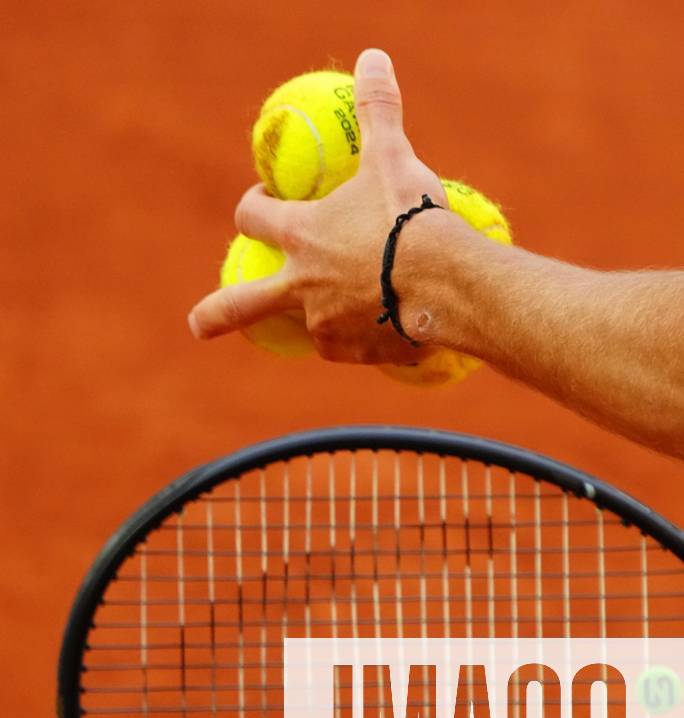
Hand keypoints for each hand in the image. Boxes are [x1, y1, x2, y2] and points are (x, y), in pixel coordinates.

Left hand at [188, 48, 448, 364]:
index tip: (256, 207)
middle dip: (215, 313)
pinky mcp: (355, 353)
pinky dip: (363, 339)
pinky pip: (352, 347)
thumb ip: (377, 110)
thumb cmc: (410, 217)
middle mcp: (302, 286)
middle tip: (196, 325)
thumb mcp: (392, 157)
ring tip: (348, 310)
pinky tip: (382, 331)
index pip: (253, 220)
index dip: (250, 209)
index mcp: (301, 236)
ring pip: (310, 324)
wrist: (444, 283)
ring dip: (318, 317)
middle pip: (243, 303)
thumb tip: (372, 59)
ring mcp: (326, 324)